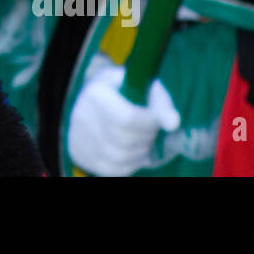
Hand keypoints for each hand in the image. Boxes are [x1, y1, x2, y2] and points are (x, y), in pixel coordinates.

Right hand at [67, 56, 179, 176]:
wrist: (88, 99)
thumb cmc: (121, 90)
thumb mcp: (140, 84)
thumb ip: (159, 101)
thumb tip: (173, 123)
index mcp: (97, 93)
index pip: (128, 118)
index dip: (151, 123)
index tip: (160, 120)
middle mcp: (83, 116)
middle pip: (125, 140)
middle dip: (147, 138)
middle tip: (153, 130)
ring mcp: (80, 138)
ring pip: (120, 158)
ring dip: (141, 153)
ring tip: (145, 141)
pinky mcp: (81, 155)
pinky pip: (113, 169)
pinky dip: (130, 164)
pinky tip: (135, 152)